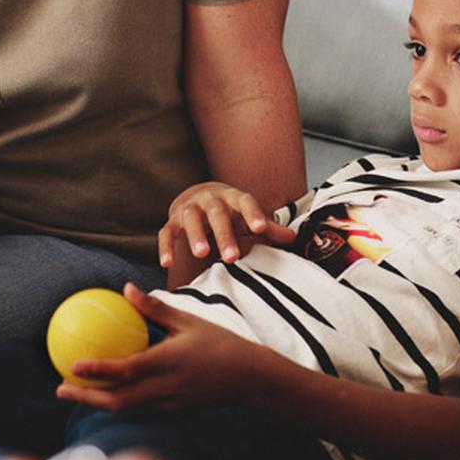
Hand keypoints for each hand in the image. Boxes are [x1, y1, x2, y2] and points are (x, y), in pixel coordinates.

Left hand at [57, 284, 288, 413]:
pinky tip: (104, 394)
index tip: (72, 364)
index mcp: (168, 362)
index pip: (127, 370)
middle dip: (86, 398)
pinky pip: (138, 409)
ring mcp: (168, 404)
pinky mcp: (172, 411)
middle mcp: (165, 387)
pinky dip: (117, 403)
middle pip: (118, 400)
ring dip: (97, 403)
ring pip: (126, 409)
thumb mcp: (188, 319)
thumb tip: (126, 287)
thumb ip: (155, 308)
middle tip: (60, 387)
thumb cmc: (219, 343)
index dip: (98, 370)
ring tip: (73, 393)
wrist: (249, 379)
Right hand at [156, 182, 294, 275]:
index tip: (260, 228)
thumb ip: (268, 226)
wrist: (198, 196)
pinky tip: (166, 263)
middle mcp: (210, 199)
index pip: (245, 202)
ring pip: (190, 219)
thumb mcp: (247, 215)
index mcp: (232, 198)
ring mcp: (189, 208)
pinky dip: (165, 247)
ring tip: (201, 254)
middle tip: (231, 256)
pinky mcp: (172, 220)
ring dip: (195, 235)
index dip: (252, 214)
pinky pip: (166, 232)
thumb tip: (293, 237)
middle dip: (224, 234)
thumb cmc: (230, 211)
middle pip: (217, 214)